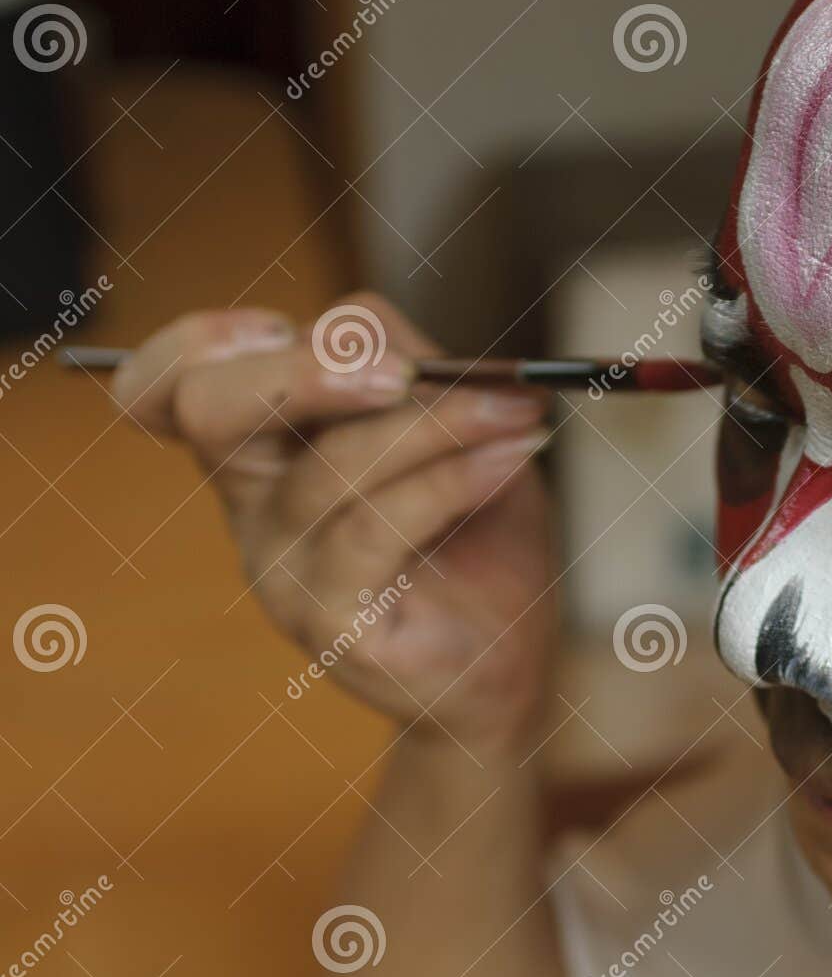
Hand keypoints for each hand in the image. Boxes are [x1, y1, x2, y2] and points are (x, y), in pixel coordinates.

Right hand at [113, 294, 557, 754]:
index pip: (171, 386)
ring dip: (436, 424)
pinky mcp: (327, 623)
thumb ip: (414, 368)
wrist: (510, 653)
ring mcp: (281, 569)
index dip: (200, 340)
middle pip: (213, 409)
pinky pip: (375, 530)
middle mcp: (253, 505)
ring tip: (515, 417)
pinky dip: (452, 479)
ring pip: (328, 466)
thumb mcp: (452, 427)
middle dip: (306, 370)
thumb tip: (389, 335)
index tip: (278, 324)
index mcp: (265, 447)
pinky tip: (510, 458)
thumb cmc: (477, 536)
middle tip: (406, 371)